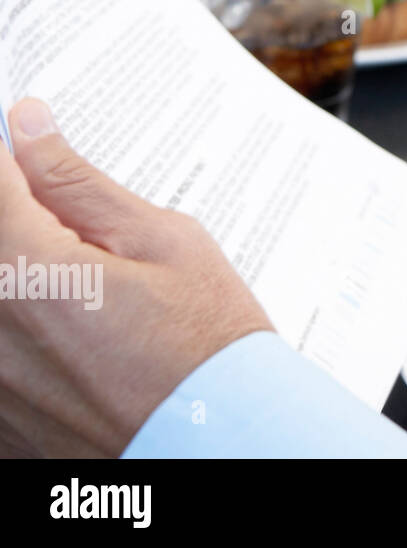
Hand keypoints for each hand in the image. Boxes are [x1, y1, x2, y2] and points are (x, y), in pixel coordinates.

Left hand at [0, 99, 271, 456]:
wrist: (224, 441)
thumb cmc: (209, 342)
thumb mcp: (164, 242)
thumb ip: (81, 186)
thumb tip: (28, 126)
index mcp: (25, 269)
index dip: (13, 151)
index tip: (30, 138)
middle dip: (24, 214)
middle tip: (75, 226)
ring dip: (29, 270)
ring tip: (91, 290)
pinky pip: (1, 345)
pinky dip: (27, 324)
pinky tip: (80, 333)